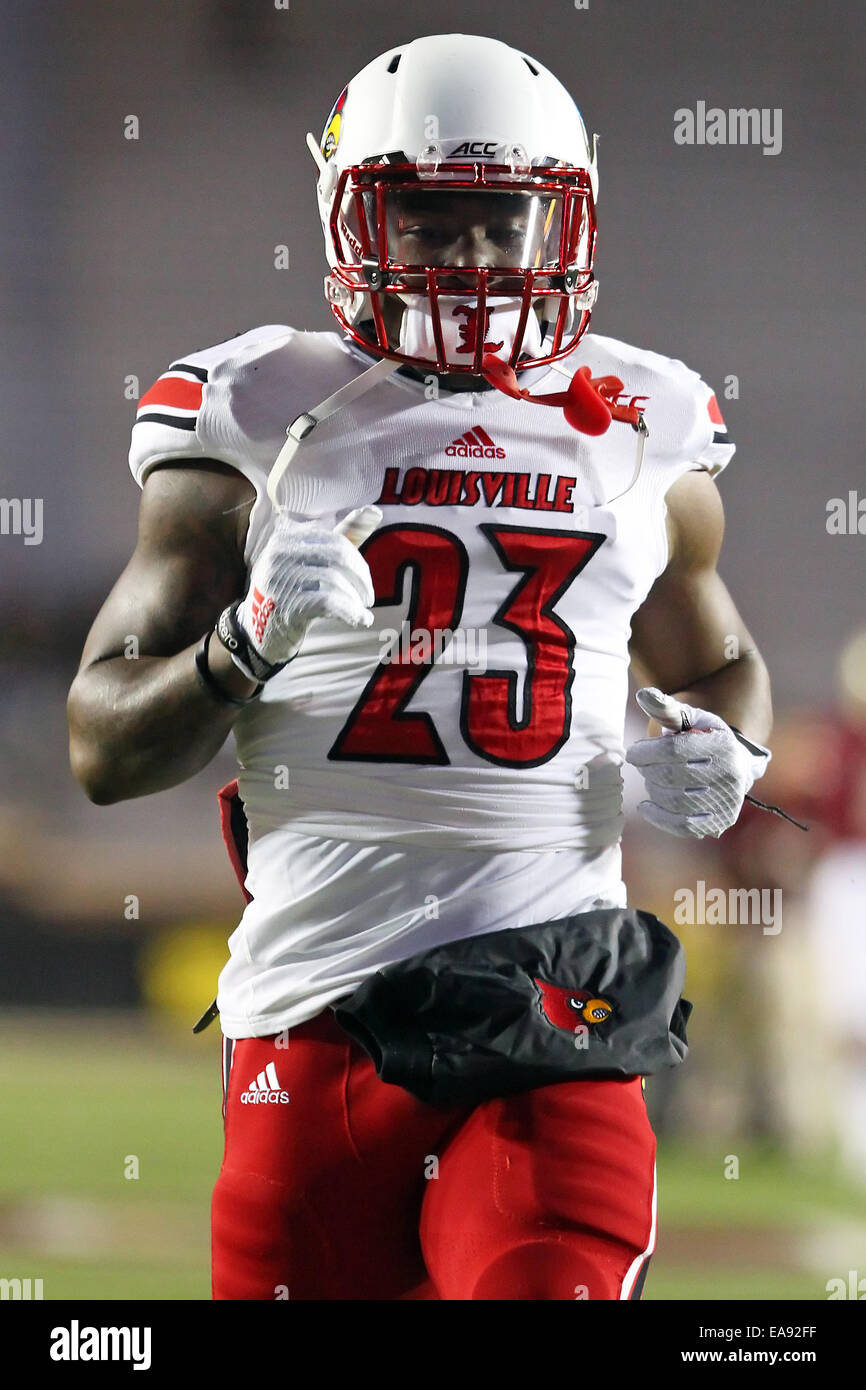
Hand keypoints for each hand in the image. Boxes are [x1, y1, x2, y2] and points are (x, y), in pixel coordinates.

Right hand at [236, 506, 380, 666]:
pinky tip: (361, 620)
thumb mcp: (311, 560)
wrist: (258, 629)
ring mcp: (280, 578)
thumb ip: (342, 536)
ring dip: (355, 599)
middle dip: (360, 577)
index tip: (363, 580)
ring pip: (335, 580)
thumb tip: (375, 510)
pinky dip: (351, 612)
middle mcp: (280, 552)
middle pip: (337, 555)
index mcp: (286, 536)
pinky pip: (330, 602)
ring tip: (361, 610)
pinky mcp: (286, 604)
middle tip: (368, 597)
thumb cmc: (290, 590)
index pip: (334, 539)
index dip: (356, 561)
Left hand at [624, 686, 770, 837]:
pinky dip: (659, 817)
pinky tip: (647, 806)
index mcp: (723, 745)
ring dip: (653, 791)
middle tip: (642, 766)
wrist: (734, 764)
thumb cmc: (704, 737)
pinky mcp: (719, 822)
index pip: (674, 750)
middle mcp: (730, 775)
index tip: (632, 753)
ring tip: (651, 780)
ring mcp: (727, 801)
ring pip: (674, 801)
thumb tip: (644, 695)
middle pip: (671, 777)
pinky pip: (682, 826)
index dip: (646, 752)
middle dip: (648, 771)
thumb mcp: (690, 719)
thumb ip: (666, 708)